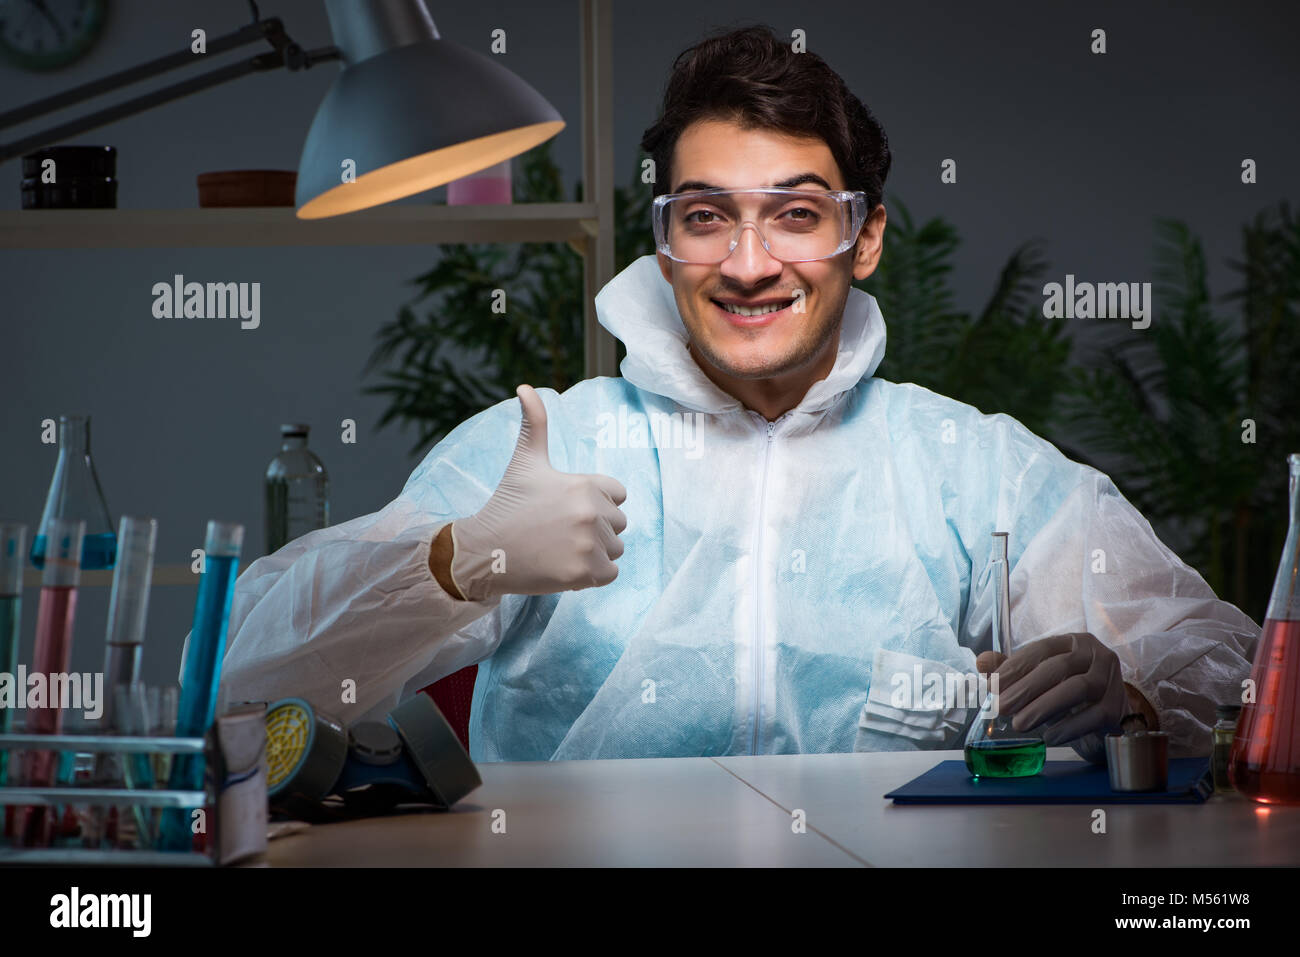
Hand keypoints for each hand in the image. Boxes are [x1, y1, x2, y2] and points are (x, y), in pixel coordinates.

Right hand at [449, 384, 627, 600]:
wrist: (485, 551)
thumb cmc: (508, 505)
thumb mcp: (525, 461)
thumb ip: (534, 423)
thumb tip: (525, 387)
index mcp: (585, 484)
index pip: (618, 495)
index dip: (595, 502)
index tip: (565, 508)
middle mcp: (591, 512)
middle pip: (618, 524)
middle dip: (594, 529)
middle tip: (558, 531)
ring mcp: (588, 544)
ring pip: (615, 550)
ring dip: (594, 553)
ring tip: (560, 548)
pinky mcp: (584, 573)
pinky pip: (610, 574)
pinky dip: (592, 575)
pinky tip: (564, 566)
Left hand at [977, 633, 1127, 744]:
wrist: (1104, 718)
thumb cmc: (1064, 694)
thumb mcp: (1037, 679)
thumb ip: (1010, 669)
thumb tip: (981, 662)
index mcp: (1073, 642)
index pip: (1042, 648)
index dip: (1016, 666)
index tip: (992, 686)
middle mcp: (1097, 655)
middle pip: (1060, 667)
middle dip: (1026, 688)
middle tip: (1001, 707)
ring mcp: (1112, 680)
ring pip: (1079, 689)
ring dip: (1045, 707)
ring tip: (1019, 724)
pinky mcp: (1118, 707)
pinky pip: (1095, 715)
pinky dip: (1069, 727)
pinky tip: (1049, 737)